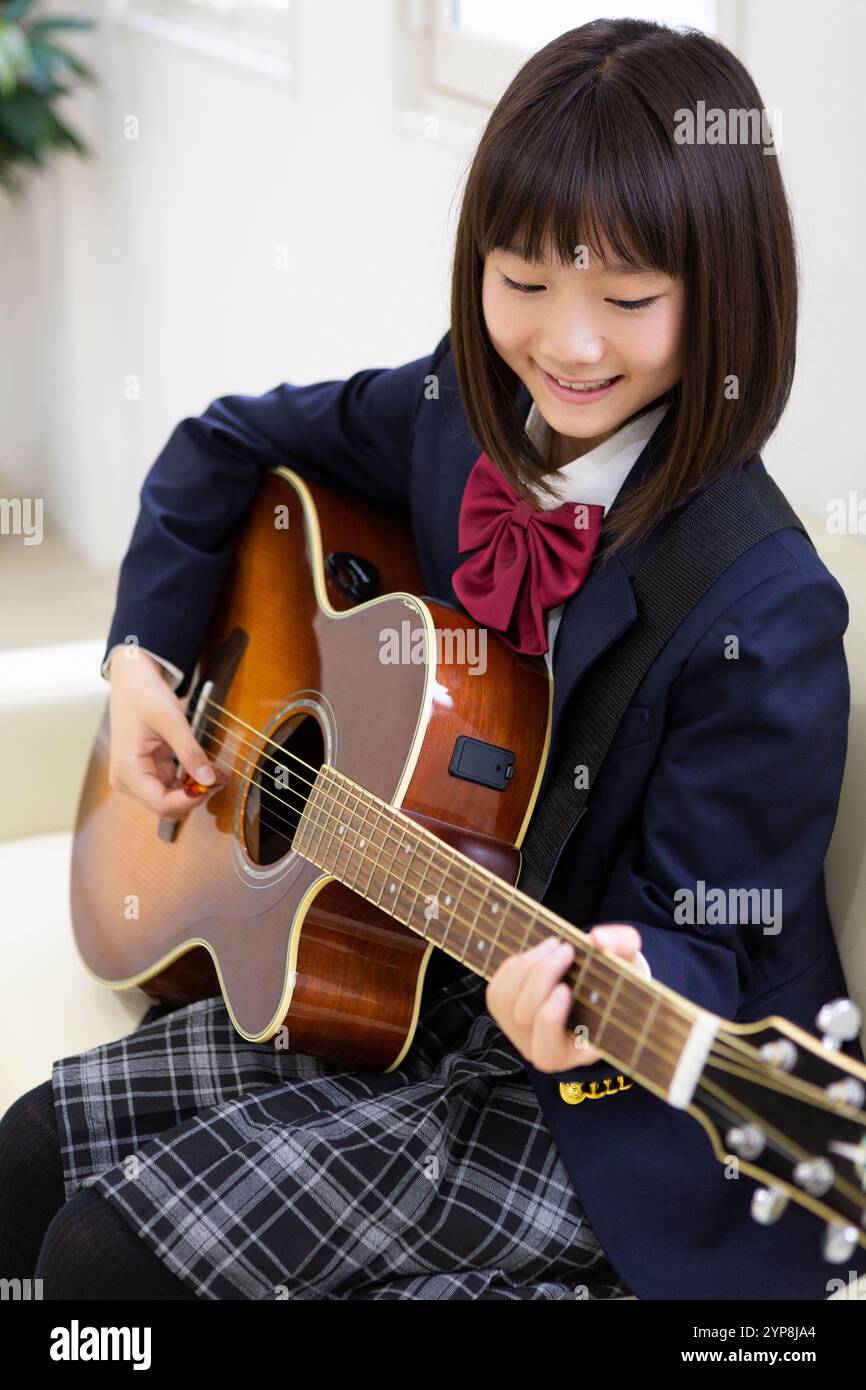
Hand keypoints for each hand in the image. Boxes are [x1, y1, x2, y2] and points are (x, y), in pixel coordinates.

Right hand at [106, 647, 215, 819]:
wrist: (132, 679)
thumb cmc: (144, 695)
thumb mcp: (171, 721)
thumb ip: (190, 752)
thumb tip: (210, 779)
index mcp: (127, 772)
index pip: (162, 804)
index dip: (191, 800)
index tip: (215, 783)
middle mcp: (127, 781)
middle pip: (166, 806)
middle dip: (195, 796)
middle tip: (221, 777)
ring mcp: (136, 778)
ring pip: (171, 800)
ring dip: (194, 790)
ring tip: (218, 772)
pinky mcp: (147, 771)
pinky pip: (171, 787)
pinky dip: (189, 782)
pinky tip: (205, 768)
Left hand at [486, 924, 644, 1071]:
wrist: (597, 985)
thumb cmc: (616, 981)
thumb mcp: (630, 963)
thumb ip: (623, 944)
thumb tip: (598, 938)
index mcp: (576, 1054)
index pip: (548, 1052)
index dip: (549, 1020)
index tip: (565, 988)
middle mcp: (543, 1050)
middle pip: (524, 1017)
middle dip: (541, 976)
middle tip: (565, 949)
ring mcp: (519, 1034)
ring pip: (505, 1002)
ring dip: (527, 966)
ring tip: (553, 945)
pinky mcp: (504, 1014)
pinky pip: (496, 991)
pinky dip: (513, 967)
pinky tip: (536, 954)